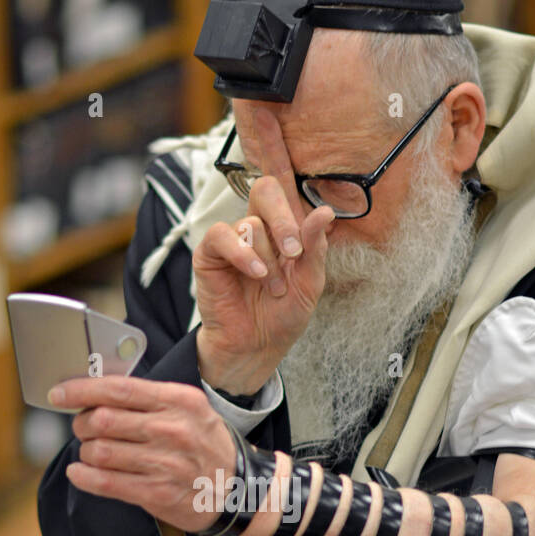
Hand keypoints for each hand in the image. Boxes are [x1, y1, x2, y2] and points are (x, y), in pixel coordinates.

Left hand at [49, 373, 236, 533]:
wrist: (240, 490)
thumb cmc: (207, 446)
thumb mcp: (190, 409)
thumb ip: (149, 399)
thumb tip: (97, 393)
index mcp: (178, 401)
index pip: (118, 389)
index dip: (81, 390)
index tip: (59, 394)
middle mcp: (172, 429)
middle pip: (103, 419)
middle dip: (82, 423)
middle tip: (83, 428)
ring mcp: (166, 464)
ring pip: (100, 451)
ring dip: (86, 451)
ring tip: (92, 452)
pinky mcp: (157, 494)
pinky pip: (106, 483)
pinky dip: (84, 477)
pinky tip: (80, 472)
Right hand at [194, 106, 335, 393]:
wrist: (256, 345)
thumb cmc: (283, 314)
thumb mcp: (310, 281)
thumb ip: (316, 246)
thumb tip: (325, 211)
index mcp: (282, 228)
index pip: (285, 189)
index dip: (294, 196)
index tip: (306, 236)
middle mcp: (257, 227)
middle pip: (266, 190)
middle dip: (283, 220)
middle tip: (294, 253)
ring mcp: (232, 239)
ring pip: (251, 224)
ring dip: (267, 259)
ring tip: (272, 287)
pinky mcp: (209, 253)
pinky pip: (221, 235)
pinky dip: (241, 253)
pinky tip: (255, 274)